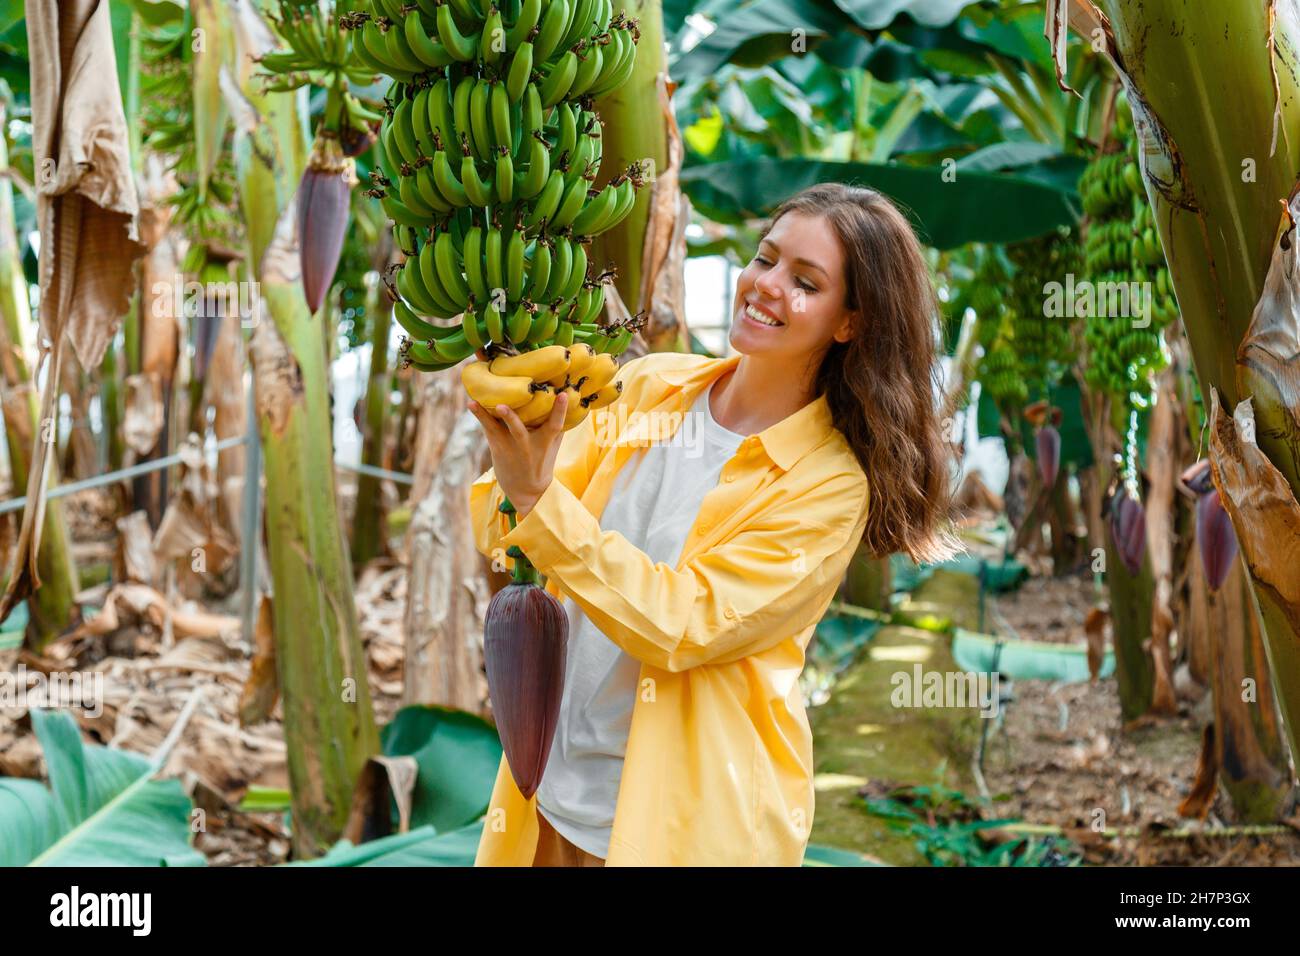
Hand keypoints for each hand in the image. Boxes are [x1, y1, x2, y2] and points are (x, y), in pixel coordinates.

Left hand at [467, 387, 571, 517]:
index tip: (563, 394)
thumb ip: (557, 424)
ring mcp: (510, 447)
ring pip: (496, 429)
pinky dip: (480, 416)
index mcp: (546, 441)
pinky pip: (488, 429)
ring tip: (475, 403)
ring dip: (486, 416)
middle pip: (519, 430)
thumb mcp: (553, 445)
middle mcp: (527, 445)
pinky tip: (471, 404)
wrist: (527, 490)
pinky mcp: (498, 447)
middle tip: (501, 406)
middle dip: (510, 419)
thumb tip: (566, 396)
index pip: (555, 425)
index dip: (560, 410)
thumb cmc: (542, 460)